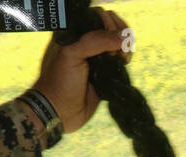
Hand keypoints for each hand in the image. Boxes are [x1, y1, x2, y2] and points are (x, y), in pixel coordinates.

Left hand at [33, 6, 132, 133]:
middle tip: (119, 50)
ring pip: (118, 41)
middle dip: (120, 34)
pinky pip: (119, 58)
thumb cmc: (60, 81)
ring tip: (123, 58)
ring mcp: (96, 56)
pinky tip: (124, 63)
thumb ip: (96, 41)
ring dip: (125, 46)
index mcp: (74, 32)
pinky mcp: (105, 71)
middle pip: (112, 26)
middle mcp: (86, 41)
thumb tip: (124, 37)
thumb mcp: (73, 54)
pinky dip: (125, 57)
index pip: (99, 15)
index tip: (110, 40)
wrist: (60, 111)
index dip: (109, 23)